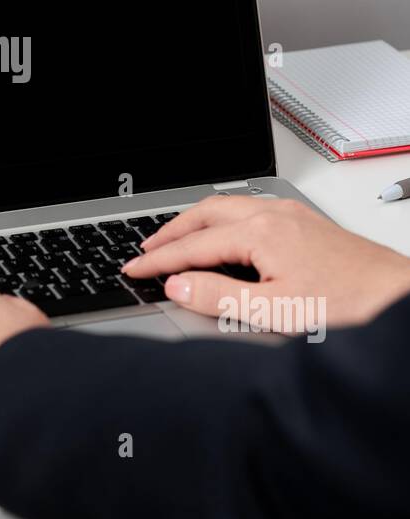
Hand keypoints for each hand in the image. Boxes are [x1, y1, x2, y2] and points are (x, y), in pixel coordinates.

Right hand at [123, 195, 409, 331]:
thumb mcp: (273, 311)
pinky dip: (222, 222)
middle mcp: (274, 215)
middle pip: (205, 214)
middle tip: (146, 250)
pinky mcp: (305, 224)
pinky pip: (249, 211)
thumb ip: (219, 297)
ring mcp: (291, 215)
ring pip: (228, 208)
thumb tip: (179, 286)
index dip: (159, 260)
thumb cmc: (349, 305)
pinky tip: (223, 236)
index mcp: (261, 232)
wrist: (397, 299)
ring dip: (196, 223)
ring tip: (175, 241)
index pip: (193, 245)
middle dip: (171, 231)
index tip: (134, 269)